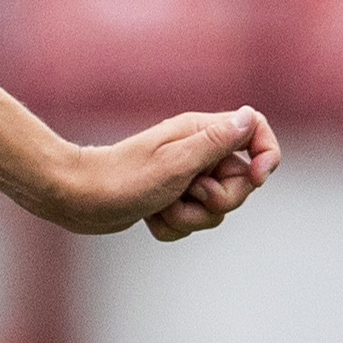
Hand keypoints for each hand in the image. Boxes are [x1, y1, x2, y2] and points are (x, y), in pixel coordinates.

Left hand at [32, 109, 283, 241]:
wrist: (76, 199)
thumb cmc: (123, 178)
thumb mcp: (177, 162)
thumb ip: (217, 142)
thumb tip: (249, 116)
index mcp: (201, 133)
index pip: (254, 131)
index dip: (266, 154)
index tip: (257, 177)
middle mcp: (196, 153)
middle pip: (240, 182)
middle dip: (218, 200)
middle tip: (189, 194)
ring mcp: (183, 178)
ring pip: (215, 209)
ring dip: (190, 217)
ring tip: (161, 208)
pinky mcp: (168, 201)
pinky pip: (190, 223)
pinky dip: (172, 226)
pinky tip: (149, 218)